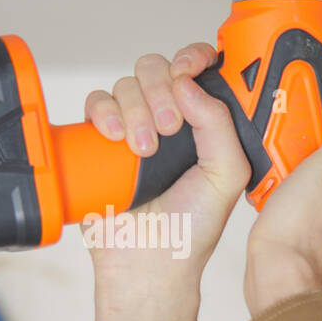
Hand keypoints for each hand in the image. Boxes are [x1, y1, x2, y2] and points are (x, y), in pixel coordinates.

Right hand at [81, 42, 250, 320]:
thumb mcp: (226, 177)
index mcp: (204, 125)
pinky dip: (104, 113)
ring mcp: (133, 128)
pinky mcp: (100, 141)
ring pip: (126, 84)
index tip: (192, 68)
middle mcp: (170, 121)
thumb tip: (189, 83)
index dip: (193, 58)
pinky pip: (95, 103)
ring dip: (135, 110)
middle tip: (170, 128)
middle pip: (158, 70)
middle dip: (162, 91)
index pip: (197, 72)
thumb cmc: (192, 228)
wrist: (149, 261)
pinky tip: (116, 138)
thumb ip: (219, 126)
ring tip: (144, 150)